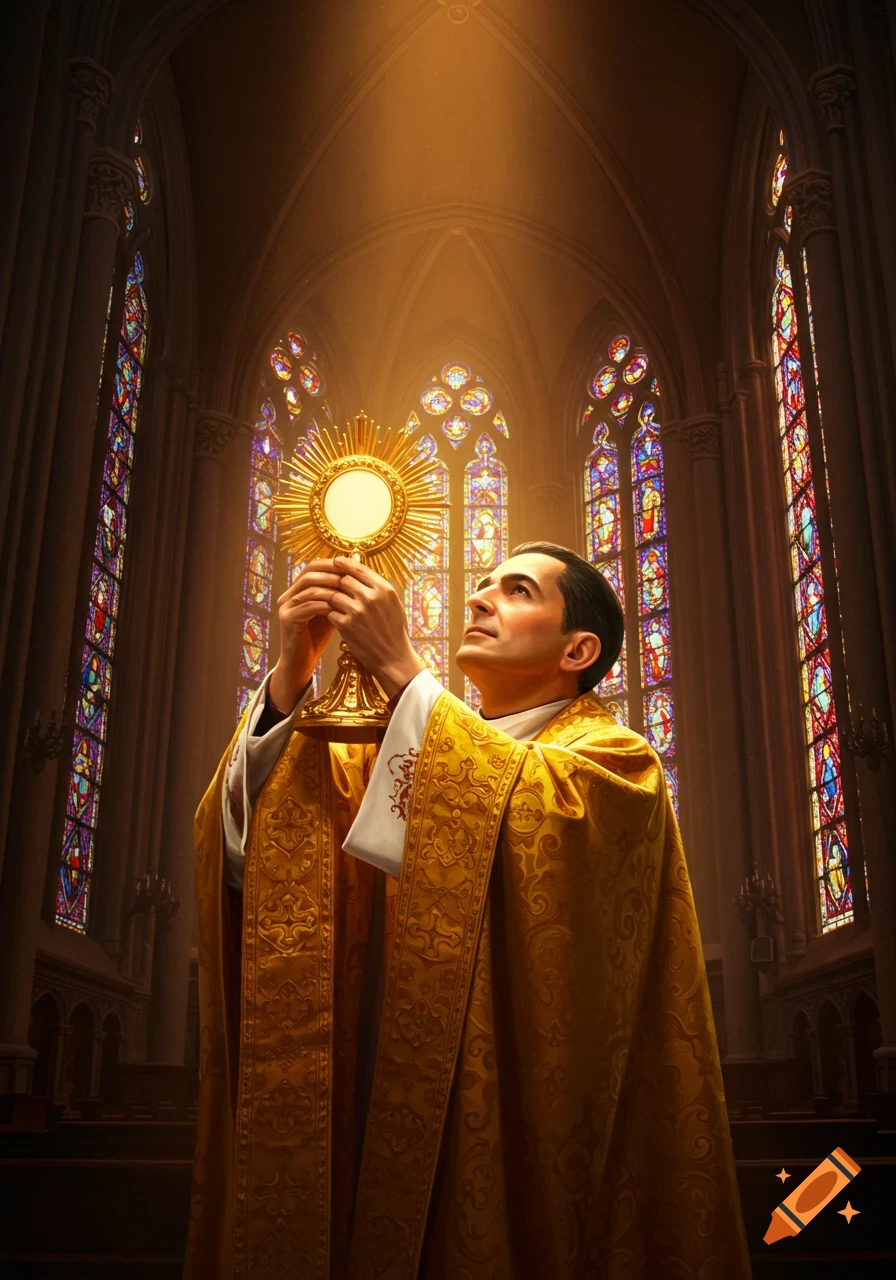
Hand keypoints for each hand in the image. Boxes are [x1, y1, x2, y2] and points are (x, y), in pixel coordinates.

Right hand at [269, 559, 340, 709]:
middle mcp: (288, 595)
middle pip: (309, 572)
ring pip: (309, 588)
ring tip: (349, 591)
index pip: (313, 566)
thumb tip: (357, 578)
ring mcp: (285, 606)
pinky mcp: (287, 619)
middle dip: (332, 573)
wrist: (301, 662)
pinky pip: (308, 606)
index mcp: (297, 589)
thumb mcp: (330, 611)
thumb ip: (337, 595)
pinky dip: (325, 604)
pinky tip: (339, 608)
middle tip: (352, 577)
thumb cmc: (317, 637)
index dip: (332, 564)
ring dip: (331, 588)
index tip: (353, 567)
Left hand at [328, 557, 423, 697]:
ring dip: (333, 600)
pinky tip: (337, 619)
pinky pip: (331, 612)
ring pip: (334, 595)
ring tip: (336, 606)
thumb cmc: (394, 631)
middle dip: (338, 584)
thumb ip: (378, 588)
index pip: (359, 568)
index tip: (336, 561)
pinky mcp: (347, 625)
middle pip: (344, 579)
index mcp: (384, 589)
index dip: (345, 563)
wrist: (394, 658)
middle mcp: (371, 597)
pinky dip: (332, 614)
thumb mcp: (394, 604)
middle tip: (335, 588)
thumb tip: (361, 571)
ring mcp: (357, 611)